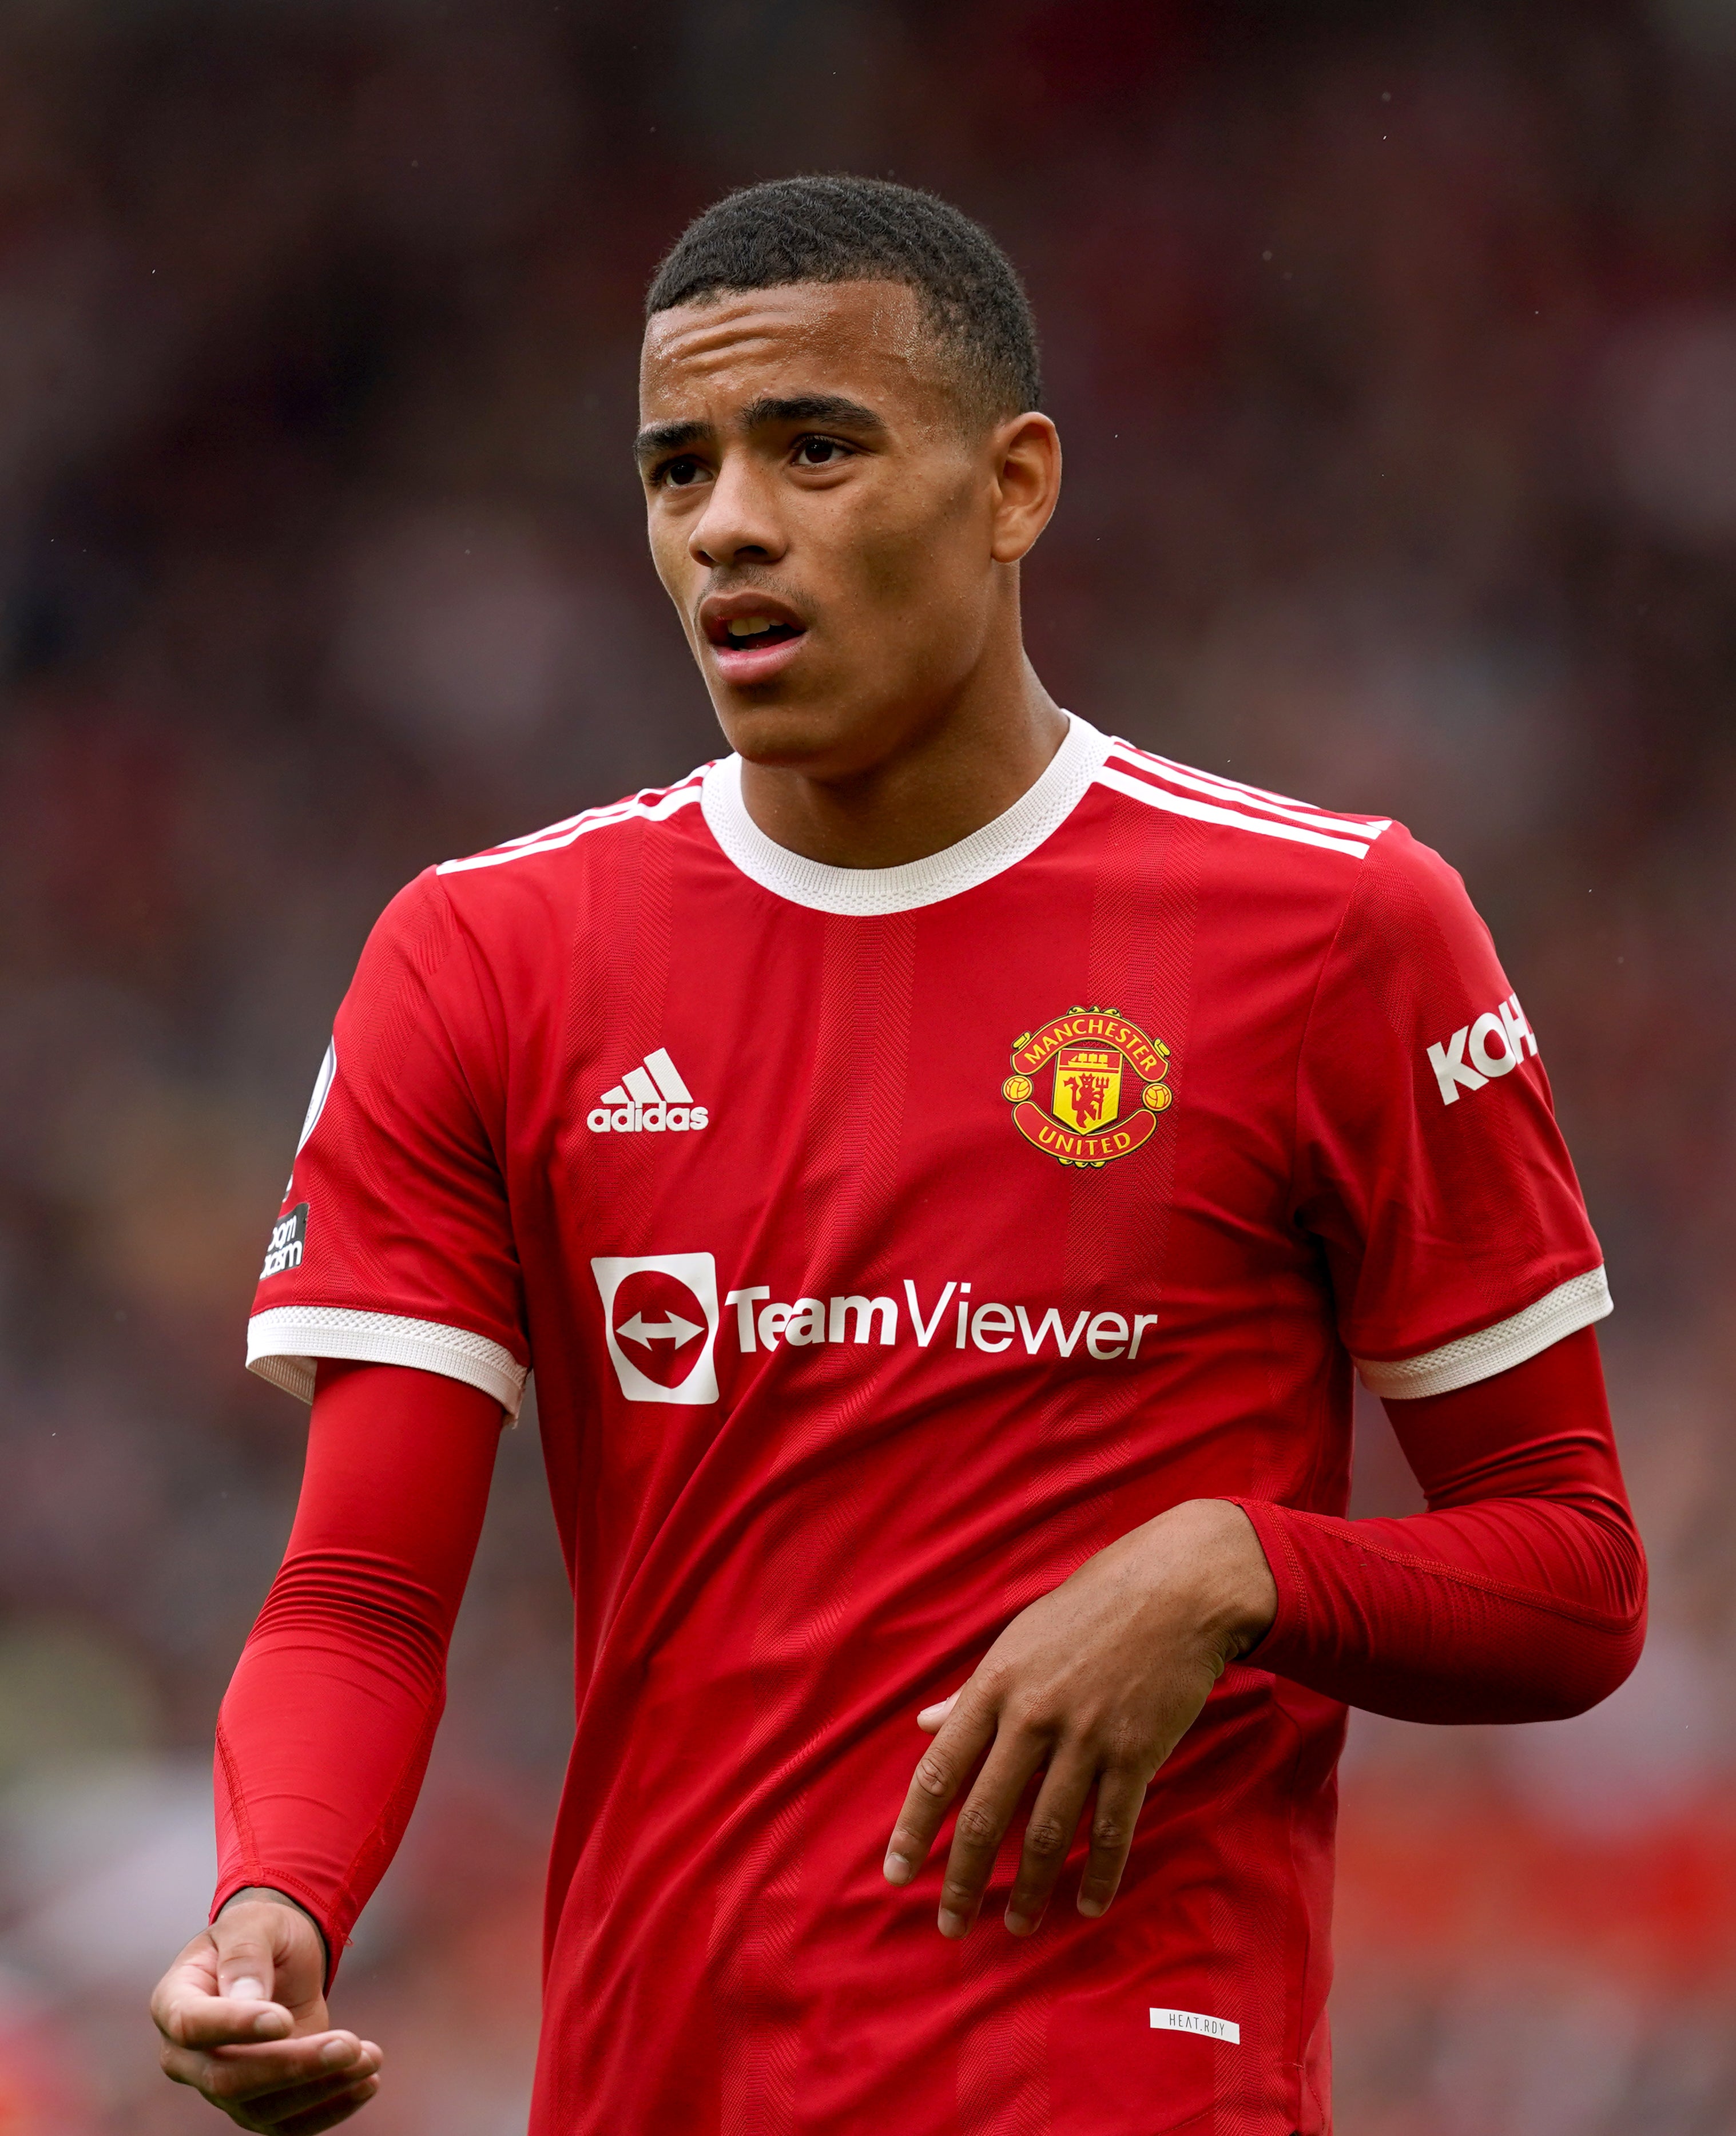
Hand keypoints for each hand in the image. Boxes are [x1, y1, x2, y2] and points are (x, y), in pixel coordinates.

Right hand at [152, 1889, 381, 2132]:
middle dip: (292, 2066)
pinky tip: (366, 2083)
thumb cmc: (258, 1933)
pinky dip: (327, 2110)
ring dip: (320, 2089)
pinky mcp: (257, 2101)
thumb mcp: (253, 1923)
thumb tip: (247, 1999)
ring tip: (370, 2058)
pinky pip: (284, 2125)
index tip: (283, 2020)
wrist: (277, 1955)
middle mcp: (187, 2055)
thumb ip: (245, 1955)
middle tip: (350, 2044)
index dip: (235, 2027)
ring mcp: (220, 2084)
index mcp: (175, 2001)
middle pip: (227, 2079)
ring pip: (259, 2110)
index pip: (193, 2025)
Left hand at [882, 1498, 1276, 1937]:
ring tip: (1016, 1926)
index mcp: (994, 1686)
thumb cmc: (1085, 1612)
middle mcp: (1032, 1717)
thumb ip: (969, 1692)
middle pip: (986, 1815)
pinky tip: (1085, 1905)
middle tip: (948, 1926)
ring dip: (1029, 1889)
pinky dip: (1098, 1873)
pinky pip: (1111, 1828)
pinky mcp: (1135, 1754)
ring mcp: (1085, 1739)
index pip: (940, 1771)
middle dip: (963, 1879)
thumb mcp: (1016, 1642)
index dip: (915, 1829)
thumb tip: (923, 1725)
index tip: (897, 1875)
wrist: (1171, 1591)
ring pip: (1047, 1832)